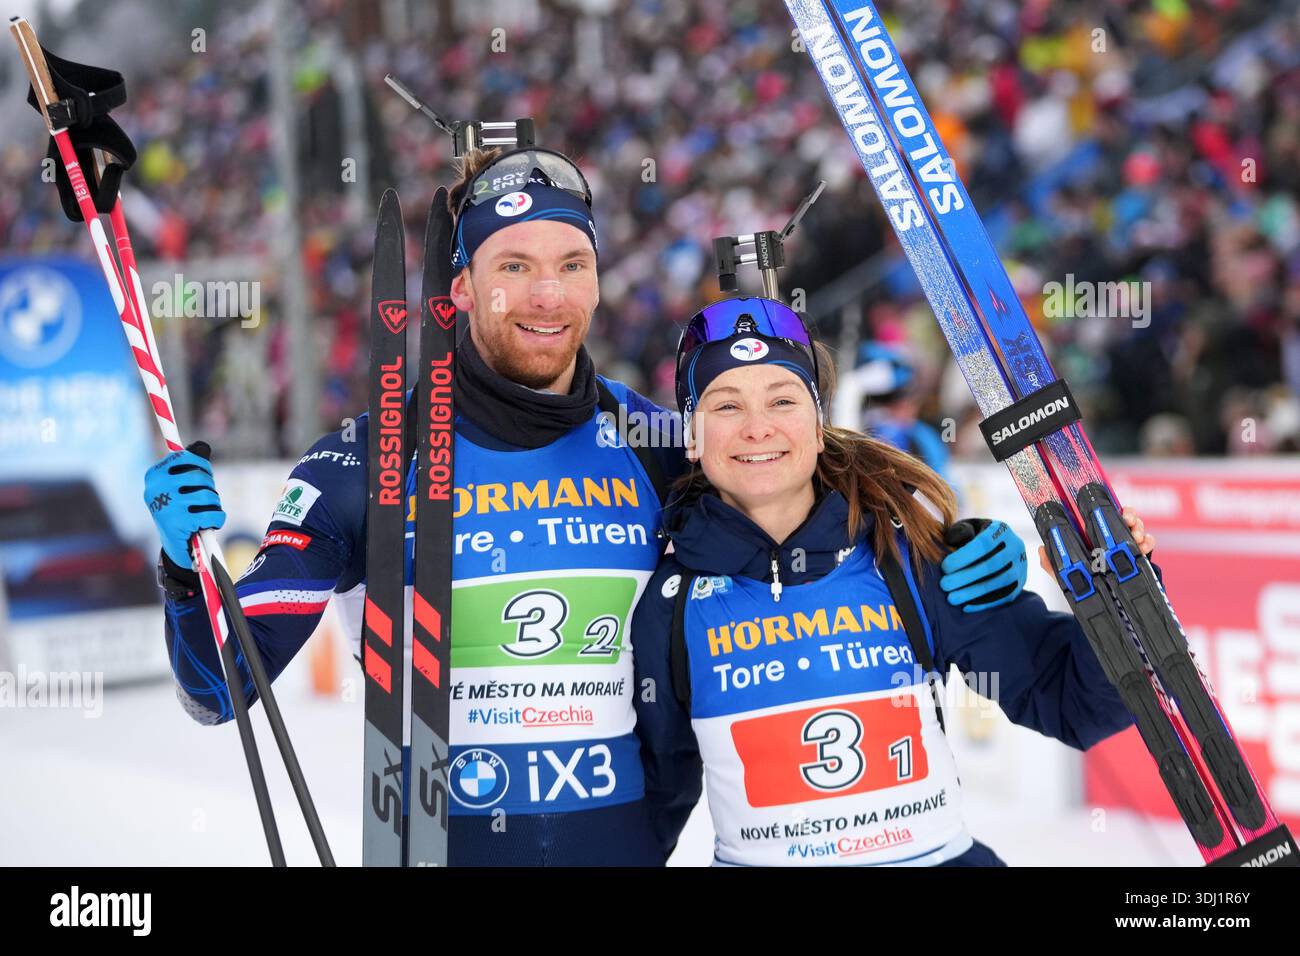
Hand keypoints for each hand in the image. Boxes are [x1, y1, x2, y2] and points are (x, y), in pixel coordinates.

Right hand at [143, 441, 225, 568]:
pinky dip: (217, 519)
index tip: (205, 475)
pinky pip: (213, 514)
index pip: (184, 458)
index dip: (202, 466)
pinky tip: (210, 524)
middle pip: (199, 477)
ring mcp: (167, 507)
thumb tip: (202, 445)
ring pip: (208, 496)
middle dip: (210, 488)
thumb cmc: (179, 510)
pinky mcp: (180, 525)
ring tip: (207, 512)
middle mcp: (156, 489)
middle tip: (207, 499)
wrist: (175, 546)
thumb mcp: (179, 486)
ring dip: (214, 505)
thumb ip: (189, 465)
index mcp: (153, 476)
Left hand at [940, 518, 1028, 612]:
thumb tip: (952, 542)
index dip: (964, 557)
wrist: (999, 546)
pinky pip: (1004, 596)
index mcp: (1002, 530)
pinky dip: (984, 603)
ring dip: (973, 593)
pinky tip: (966, 607)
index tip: (945, 567)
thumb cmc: (976, 535)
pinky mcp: (1020, 584)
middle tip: (944, 585)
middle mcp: (1016, 547)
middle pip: (992, 565)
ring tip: (951, 598)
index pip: (984, 544)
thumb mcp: (968, 527)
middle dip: (966, 577)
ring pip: (998, 583)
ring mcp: (1021, 567)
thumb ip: (959, 531)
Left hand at [1036, 506, 1154, 573]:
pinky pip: (1148, 544)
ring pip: (1139, 529)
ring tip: (1136, 538)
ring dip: (1140, 530)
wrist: (1102, 603)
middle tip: (1129, 522)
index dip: (1115, 510)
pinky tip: (1143, 547)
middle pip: (1127, 519)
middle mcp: (1114, 537)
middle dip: (1132, 517)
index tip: (1119, 511)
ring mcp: (1128, 546)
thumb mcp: (1064, 573)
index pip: (1107, 515)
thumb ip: (1051, 563)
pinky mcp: (1140, 556)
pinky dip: (1148, 543)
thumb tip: (1040, 549)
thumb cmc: (1083, 582)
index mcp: (1096, 536)